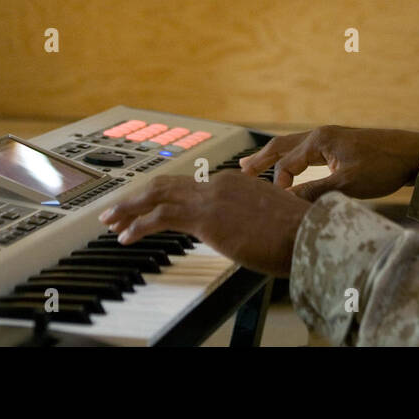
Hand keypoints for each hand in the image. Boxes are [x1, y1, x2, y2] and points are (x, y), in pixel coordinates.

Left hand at [98, 171, 309, 276]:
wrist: (307, 235)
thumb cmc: (295, 233)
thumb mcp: (265, 217)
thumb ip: (244, 215)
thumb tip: (236, 228)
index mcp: (230, 181)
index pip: (185, 186)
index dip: (159, 196)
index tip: (144, 208)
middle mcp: (216, 183)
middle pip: (164, 184)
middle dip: (135, 197)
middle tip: (114, 209)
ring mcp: (209, 198)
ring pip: (155, 197)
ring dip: (128, 209)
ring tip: (110, 222)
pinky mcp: (205, 218)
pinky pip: (160, 218)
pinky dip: (138, 226)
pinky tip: (126, 237)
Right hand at [239, 125, 418, 201]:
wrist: (412, 153)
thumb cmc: (382, 166)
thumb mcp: (348, 183)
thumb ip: (316, 192)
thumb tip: (288, 202)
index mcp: (319, 141)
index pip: (287, 163)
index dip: (279, 184)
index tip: (276, 203)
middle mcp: (321, 135)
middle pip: (282, 146)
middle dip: (261, 159)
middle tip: (240, 170)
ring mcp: (330, 138)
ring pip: (293, 146)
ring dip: (274, 157)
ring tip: (254, 165)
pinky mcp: (339, 145)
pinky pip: (305, 150)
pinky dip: (291, 158)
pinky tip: (290, 167)